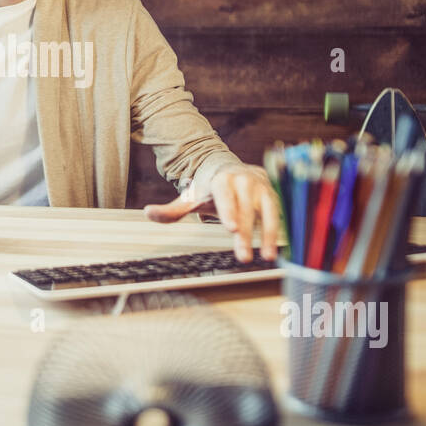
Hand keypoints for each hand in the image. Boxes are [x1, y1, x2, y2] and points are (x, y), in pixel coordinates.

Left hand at [144, 163, 281, 261]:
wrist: (228, 169)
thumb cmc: (207, 188)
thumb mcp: (190, 198)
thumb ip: (172, 210)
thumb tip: (149, 212)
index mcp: (222, 179)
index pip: (225, 194)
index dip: (229, 210)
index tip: (231, 228)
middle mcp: (244, 180)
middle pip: (245, 208)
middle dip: (245, 233)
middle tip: (243, 256)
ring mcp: (260, 187)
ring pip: (266, 211)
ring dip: (266, 234)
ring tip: (266, 256)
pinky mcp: (272, 195)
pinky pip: (276, 214)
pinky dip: (275, 231)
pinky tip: (273, 250)